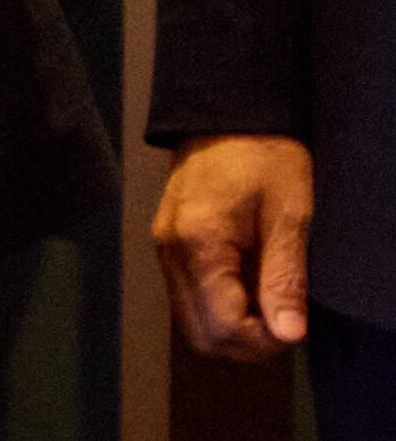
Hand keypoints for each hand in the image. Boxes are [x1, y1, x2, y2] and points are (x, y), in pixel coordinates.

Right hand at [156, 133, 314, 360]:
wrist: (225, 114)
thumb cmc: (264, 156)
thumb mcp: (288, 215)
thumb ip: (285, 277)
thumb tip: (288, 334)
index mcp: (198, 244)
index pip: (221, 325)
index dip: (262, 341)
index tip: (293, 325)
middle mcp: (170, 253)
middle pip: (199, 333)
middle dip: (245, 343)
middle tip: (283, 321)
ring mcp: (163, 249)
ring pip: (191, 319)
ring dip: (232, 327)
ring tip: (269, 302)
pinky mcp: (167, 244)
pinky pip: (188, 296)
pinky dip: (219, 306)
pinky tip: (248, 284)